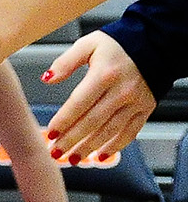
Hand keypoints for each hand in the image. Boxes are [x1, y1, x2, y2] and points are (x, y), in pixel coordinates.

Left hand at [45, 32, 155, 164]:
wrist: (154, 44)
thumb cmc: (117, 43)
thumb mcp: (87, 44)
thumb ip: (66, 62)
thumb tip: (47, 78)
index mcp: (104, 75)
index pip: (79, 103)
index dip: (64, 121)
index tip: (50, 134)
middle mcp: (121, 92)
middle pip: (93, 122)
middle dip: (72, 140)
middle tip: (56, 152)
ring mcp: (135, 103)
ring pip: (110, 131)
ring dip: (90, 147)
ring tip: (73, 158)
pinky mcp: (146, 109)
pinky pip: (130, 133)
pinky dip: (115, 146)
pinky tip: (101, 155)